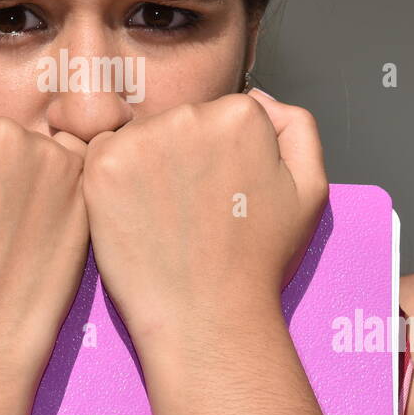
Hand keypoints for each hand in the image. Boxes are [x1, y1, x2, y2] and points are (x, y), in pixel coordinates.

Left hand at [81, 90, 327, 339]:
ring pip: (141, 137)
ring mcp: (142, 138)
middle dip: (183, 157)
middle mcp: (191, 113)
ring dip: (146, 167)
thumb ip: (296, 126)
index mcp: (241, 113)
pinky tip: (133, 216)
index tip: (222, 197)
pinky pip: (102, 153)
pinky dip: (113, 180)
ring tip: (164, 219)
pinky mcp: (102, 164)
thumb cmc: (259, 260)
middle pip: (179, 121)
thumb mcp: (310, 188)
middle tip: (192, 213)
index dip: (220, 159)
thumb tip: (258, 97)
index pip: (219, 116)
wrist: (207, 316)